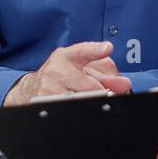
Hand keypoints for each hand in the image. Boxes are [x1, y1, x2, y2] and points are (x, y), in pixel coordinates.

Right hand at [4, 41, 131, 105]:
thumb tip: (124, 84)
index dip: (96, 50)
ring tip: (84, 97)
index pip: (83, 51)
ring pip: (82, 100)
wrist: (32, 87)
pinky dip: (80, 110)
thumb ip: (106, 74)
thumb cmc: (61, 74)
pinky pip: (72, 108)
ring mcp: (49, 87)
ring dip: (89, 102)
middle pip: (90, 87)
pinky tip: (76, 105)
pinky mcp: (45, 103)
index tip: (107, 48)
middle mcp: (56, 69)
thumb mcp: (81, 67)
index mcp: (67, 56)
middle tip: (101, 93)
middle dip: (101, 92)